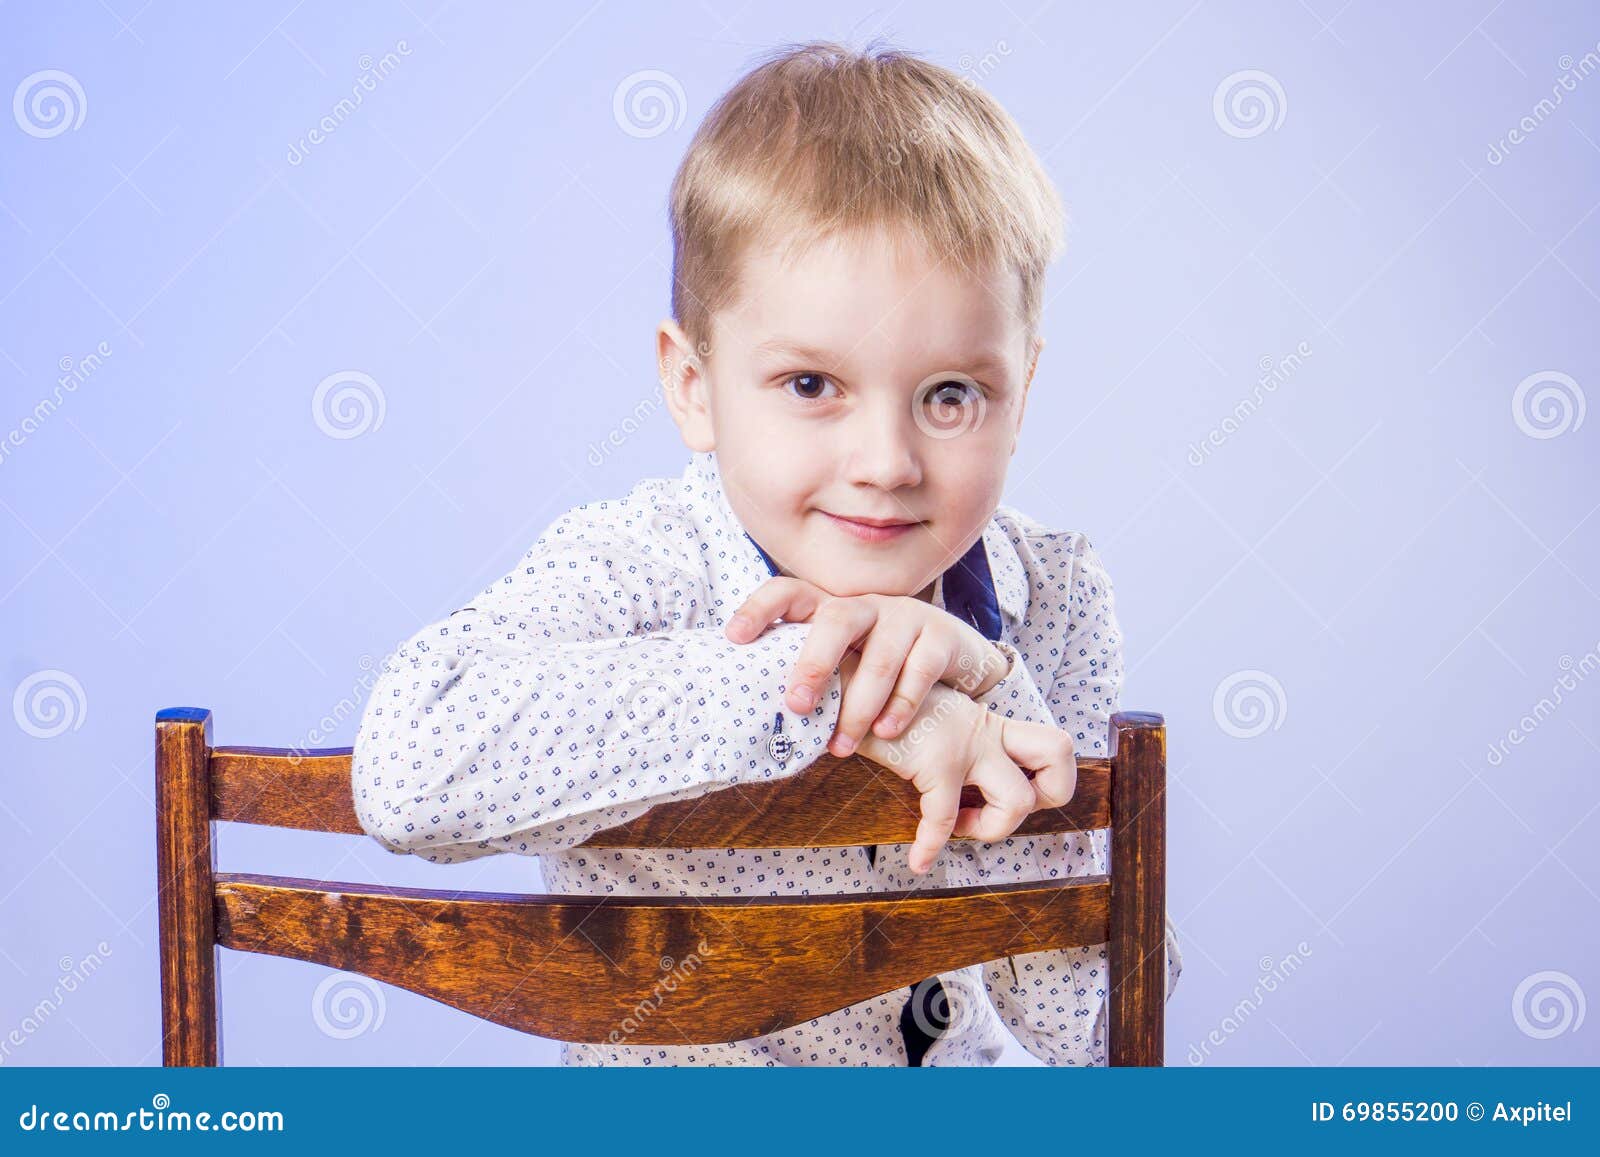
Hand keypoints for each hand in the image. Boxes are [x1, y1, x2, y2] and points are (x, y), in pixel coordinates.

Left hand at [724, 577, 1011, 757]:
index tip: (734, 637)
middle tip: (797, 705)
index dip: (759, 609)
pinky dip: (900, 706)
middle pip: (837, 621)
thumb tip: (765, 718)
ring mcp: (905, 616)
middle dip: (814, 663)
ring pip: (880, 657)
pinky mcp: (940, 635)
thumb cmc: (882, 664)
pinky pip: (918, 671)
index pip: (789, 592)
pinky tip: (886, 732)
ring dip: (858, 706)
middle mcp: (866, 605)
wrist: (954, 656)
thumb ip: (815, 676)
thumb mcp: (846, 662)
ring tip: (841, 747)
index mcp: (832, 608)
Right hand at [840, 651, 1078, 874]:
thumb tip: (957, 789)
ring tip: (956, 827)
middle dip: (1046, 795)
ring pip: (1018, 801)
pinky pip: (944, 819)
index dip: (1046, 779)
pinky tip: (917, 860)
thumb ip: (953, 745)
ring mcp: (965, 745)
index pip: (1055, 744)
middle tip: (999, 806)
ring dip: (990, 829)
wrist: (847, 685)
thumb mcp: (931, 724)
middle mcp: (986, 730)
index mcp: (990, 724)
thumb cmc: (882, 712)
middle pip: (1059, 755)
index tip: (999, 794)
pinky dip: (929, 847)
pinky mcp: (935, 761)